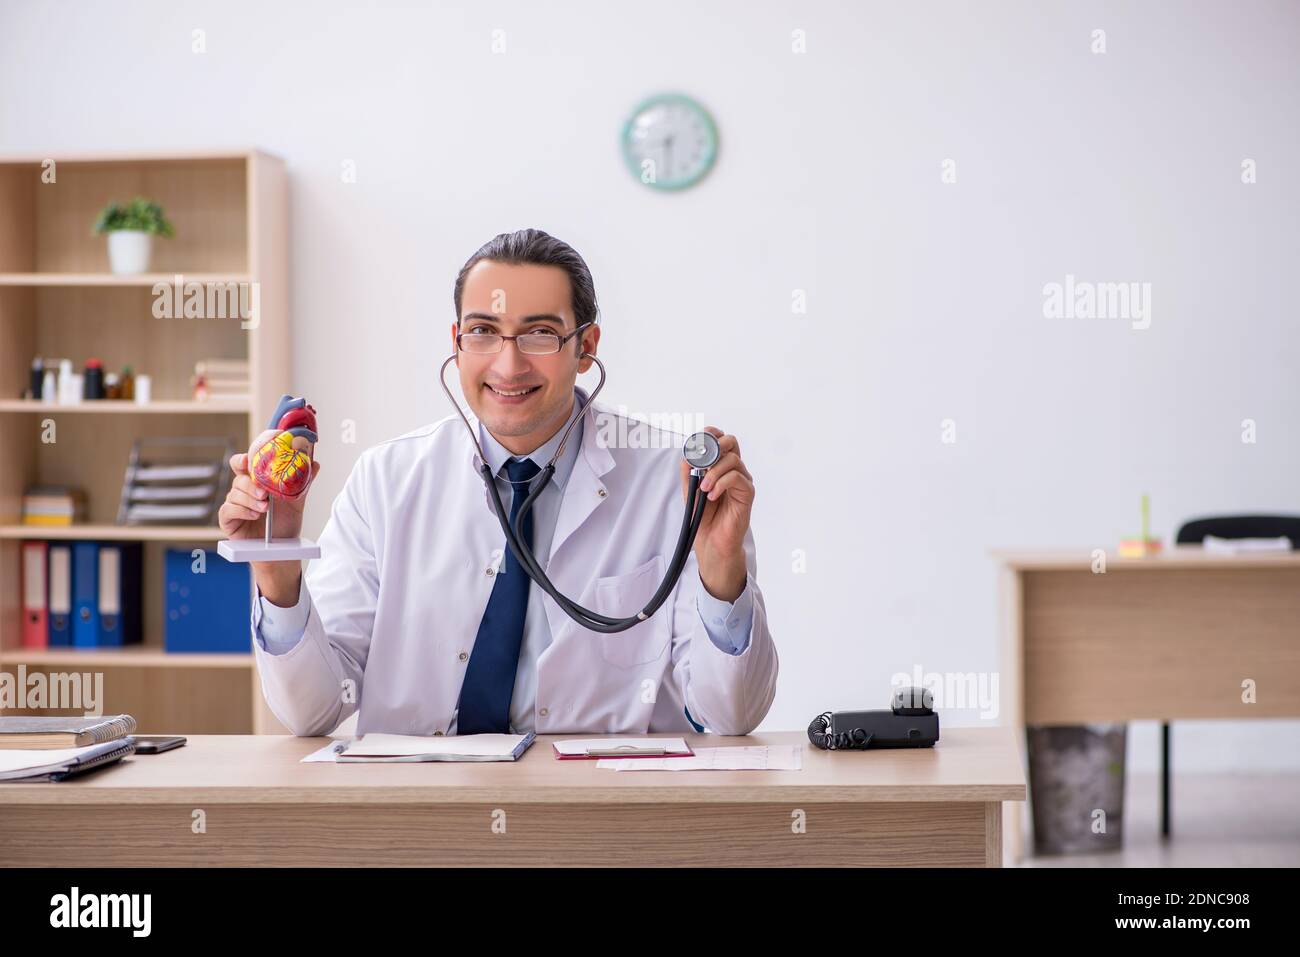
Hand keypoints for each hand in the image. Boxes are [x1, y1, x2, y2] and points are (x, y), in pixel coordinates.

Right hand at [218, 434, 320, 605]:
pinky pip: (228, 510)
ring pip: (234, 493)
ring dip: (250, 500)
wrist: (281, 549)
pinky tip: (254, 515)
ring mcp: (234, 504)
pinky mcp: (228, 520)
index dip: (244, 459)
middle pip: (239, 478)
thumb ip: (303, 482)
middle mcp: (243, 490)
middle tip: (263, 492)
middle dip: (250, 483)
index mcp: (256, 481)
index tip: (249, 460)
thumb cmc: (285, 523)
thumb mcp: (296, 501)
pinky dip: (242, 511)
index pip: (244, 464)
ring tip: (264, 509)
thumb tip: (315, 463)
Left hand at [678, 426, 753, 602]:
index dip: (713, 434)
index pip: (721, 441)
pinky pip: (736, 478)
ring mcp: (742, 480)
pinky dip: (721, 483)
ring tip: (704, 489)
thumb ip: (688, 471)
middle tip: (703, 459)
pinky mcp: (747, 493)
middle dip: (716, 445)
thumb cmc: (703, 516)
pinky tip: (712, 495)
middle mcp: (733, 470)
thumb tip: (688, 454)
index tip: (702, 436)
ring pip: (732, 460)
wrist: (710, 540)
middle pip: (732, 443)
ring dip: (714, 472)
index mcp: (720, 466)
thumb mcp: (689, 490)